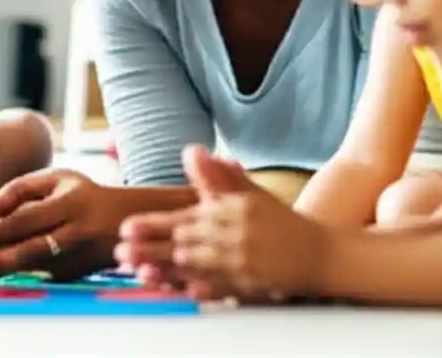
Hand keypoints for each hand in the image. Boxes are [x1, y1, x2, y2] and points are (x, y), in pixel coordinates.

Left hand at [0, 169, 123, 281]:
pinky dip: (14, 274)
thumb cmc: (83, 195)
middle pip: (31, 248)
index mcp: (71, 203)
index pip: (27, 218)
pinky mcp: (75, 275)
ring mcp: (78, 258)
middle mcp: (76, 233)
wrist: (128, 222)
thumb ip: (19, 189)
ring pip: (34, 266)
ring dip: (1, 271)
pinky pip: (40, 274)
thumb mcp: (57, 178)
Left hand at [121, 145, 327, 300]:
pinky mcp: (250, 286)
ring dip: (165, 269)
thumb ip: (217, 176)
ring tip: (139, 271)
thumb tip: (192, 150)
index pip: (182, 217)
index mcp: (228, 211)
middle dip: (150, 249)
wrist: (319, 252)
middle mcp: (232, 236)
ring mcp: (241, 262)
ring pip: (195, 267)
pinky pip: (217, 289)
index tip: (126, 227)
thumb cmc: (278, 220)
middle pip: (182, 243)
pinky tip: (178, 291)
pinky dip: (196, 289)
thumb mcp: (249, 193)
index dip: (152, 224)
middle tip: (121, 252)